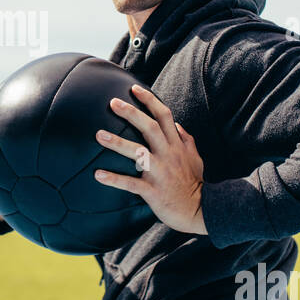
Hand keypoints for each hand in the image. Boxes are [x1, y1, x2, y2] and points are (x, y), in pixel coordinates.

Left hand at [92, 84, 207, 234]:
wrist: (202, 211)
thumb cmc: (195, 184)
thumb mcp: (196, 158)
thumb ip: (186, 140)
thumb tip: (178, 126)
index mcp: (176, 145)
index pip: (164, 116)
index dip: (150, 100)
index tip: (134, 88)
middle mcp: (168, 155)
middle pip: (150, 128)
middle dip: (132, 113)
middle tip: (113, 102)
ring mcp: (160, 173)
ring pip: (138, 153)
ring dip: (118, 143)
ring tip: (99, 135)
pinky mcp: (153, 191)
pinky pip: (131, 184)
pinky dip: (114, 179)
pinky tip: (98, 175)